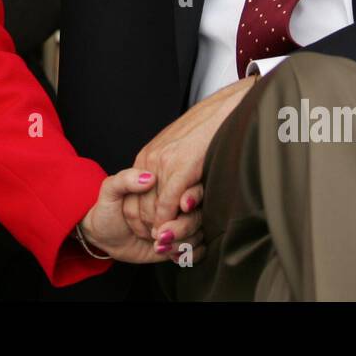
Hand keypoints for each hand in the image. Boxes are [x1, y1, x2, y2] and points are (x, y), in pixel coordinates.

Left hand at [78, 168, 204, 264]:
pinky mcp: (180, 242)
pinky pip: (198, 248)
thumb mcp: (109, 192)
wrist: (105, 237)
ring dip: (183, 242)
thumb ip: (124, 180)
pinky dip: (190, 254)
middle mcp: (175, 203)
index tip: (180, 207)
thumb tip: (149, 178)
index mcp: (162, 185)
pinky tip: (173, 255)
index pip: (186, 189)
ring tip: (160, 247)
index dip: (187, 199)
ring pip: (198, 231)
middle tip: (159, 236)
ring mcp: (179, 223)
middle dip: (182, 227)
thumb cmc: (107, 210)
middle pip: (196, 213)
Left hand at [125, 72, 258, 238]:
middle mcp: (149, 162)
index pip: (131, 200)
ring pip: (152, 211)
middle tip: (162, 246)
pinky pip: (168, 204)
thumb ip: (170, 169)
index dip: (140, 224)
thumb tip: (172, 195)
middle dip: (148, 232)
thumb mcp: (179, 149)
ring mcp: (163, 164)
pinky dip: (170, 221)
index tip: (153, 237)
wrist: (224, 109)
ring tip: (170, 243)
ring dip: (161, 230)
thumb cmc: (206, 130)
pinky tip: (177, 229)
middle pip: (137, 209)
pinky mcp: (181, 167)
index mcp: (147, 158)